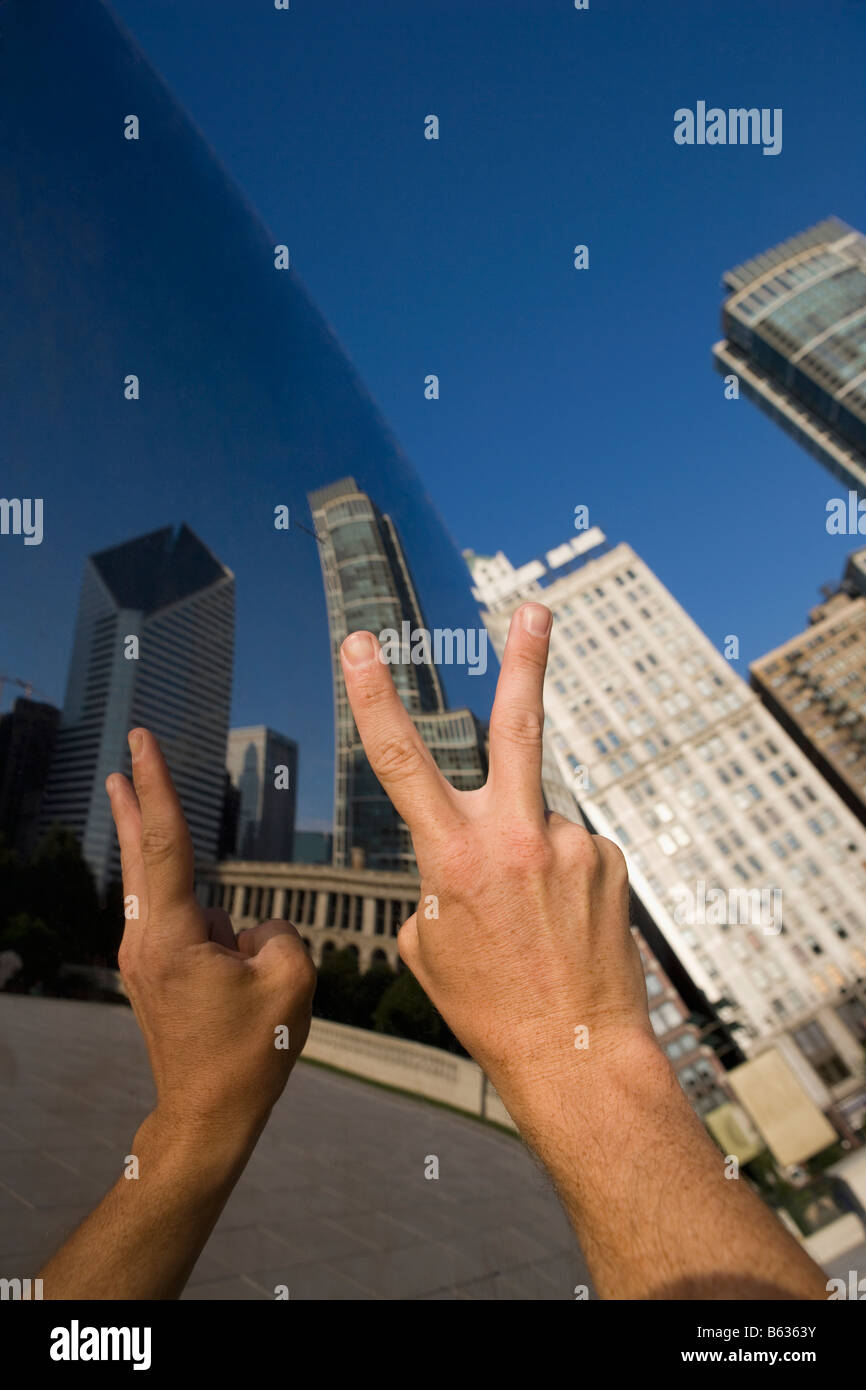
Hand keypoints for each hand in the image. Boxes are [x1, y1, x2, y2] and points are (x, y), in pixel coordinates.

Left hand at [107, 728, 315, 1147]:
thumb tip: (251, 928)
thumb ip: (276, 930)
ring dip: (162, 852)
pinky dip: (190, 903)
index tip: (142, 741)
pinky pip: (178, 921)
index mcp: (172, 936)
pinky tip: (218, 940)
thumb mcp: (290, 980)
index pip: (164, 841)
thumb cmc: (250, 1053)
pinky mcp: (155, 974)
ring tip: (158, 835)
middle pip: (141, 852)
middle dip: (134, 797)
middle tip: (126, 752)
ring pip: (165, 890)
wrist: (207, 1115)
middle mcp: (145, 941)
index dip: (156, 784)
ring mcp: (144, 958)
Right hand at [339, 603, 656, 1121]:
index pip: (401, 762)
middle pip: (517, 727)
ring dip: (531, 857)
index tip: (362, 644)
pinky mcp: (611, 860)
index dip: (375, 698)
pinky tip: (566, 927)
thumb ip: (434, 882)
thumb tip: (459, 853)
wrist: (577, 1056)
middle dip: (526, 660)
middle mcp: (516, 838)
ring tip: (538, 925)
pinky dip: (562, 878)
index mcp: (452, 859)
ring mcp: (572, 845)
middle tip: (536, 608)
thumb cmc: (488, 1007)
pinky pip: (573, 851)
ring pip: (538, 820)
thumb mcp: (426, 948)